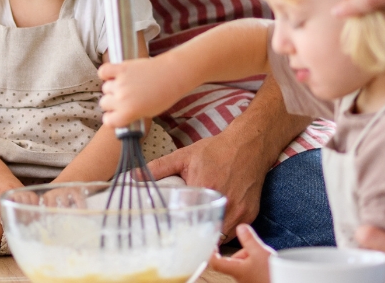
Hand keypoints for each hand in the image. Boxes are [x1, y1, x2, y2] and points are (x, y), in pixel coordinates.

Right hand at [98, 57, 180, 126]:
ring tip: (124, 85)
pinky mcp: (121, 68)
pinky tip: (113, 75)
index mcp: (128, 113)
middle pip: (104, 103)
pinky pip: (103, 72)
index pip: (108, 121)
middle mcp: (121, 99)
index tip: (115, 114)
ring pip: (105, 88)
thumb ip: (131, 114)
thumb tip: (119, 112)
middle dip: (111, 102)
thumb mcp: (148, 112)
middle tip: (122, 98)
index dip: (111, 118)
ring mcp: (120, 83)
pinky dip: (106, 73)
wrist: (172, 75)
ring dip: (112, 87)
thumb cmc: (164, 95)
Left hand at [147, 133, 263, 238]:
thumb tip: (134, 176)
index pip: (189, 222)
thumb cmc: (217, 150)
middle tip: (182, 238)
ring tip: (198, 233)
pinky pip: (234, 231)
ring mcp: (239, 211)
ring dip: (210, 236)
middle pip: (205, 234)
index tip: (171, 235)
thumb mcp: (185, 156)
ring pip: (221, 236)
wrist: (249, 145)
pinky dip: (224, 231)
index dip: (179, 232)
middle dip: (194, 238)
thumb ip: (159, 168)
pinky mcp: (250, 214)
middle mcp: (224, 204)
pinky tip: (214, 223)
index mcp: (205, 189)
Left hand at [208, 224, 273, 282]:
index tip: (211, 243)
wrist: (285, 282)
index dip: (210, 252)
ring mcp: (247, 279)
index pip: (215, 262)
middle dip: (244, 251)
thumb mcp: (260, 252)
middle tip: (255, 249)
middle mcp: (239, 277)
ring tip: (264, 257)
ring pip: (244, 263)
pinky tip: (267, 262)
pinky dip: (258, 262)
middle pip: (234, 260)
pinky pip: (252, 267)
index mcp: (236, 270)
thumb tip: (240, 228)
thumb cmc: (270, 274)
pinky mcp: (255, 279)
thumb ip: (249, 239)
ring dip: (252, 256)